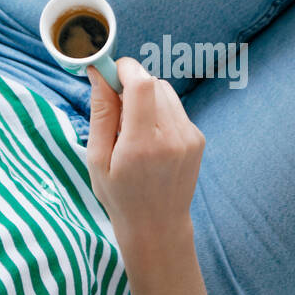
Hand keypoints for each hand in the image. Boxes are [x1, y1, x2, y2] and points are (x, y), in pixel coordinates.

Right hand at [85, 57, 204, 247]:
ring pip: (165, 91)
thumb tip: (98, 72)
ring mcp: (189, 138)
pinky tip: (150, 137)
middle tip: (116, 106)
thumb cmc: (120, 195)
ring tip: (133, 125)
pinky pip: (175, 107)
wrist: (158, 226)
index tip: (109, 73)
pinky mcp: (198, 138)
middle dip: (131, 83)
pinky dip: (159, 110)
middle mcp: (171, 137)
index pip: (141, 84)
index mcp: (141, 144)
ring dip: (146, 96)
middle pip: (153, 82)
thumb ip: (100, 112)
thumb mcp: (97, 158)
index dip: (125, 69)